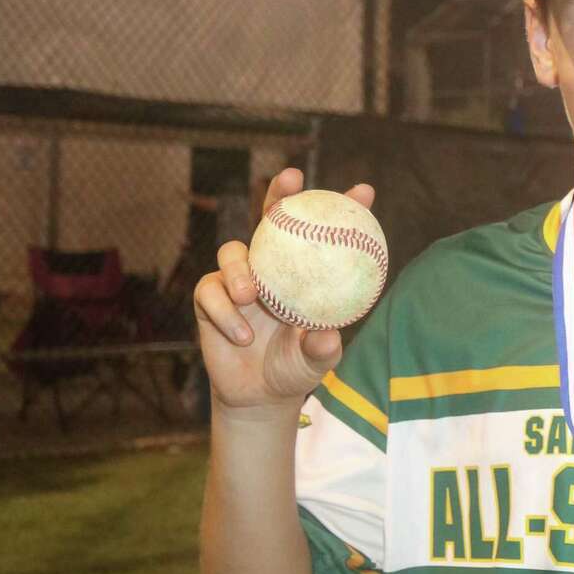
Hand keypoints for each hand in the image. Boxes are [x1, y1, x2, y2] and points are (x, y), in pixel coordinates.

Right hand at [192, 168, 375, 414]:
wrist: (258, 395)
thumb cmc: (295, 368)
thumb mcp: (316, 360)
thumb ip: (322, 348)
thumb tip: (328, 334)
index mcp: (302, 274)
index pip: (321, 234)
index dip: (343, 208)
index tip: (364, 191)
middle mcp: (270, 267)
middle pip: (270, 218)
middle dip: (280, 192)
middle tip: (292, 178)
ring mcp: (236, 279)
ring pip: (231, 252)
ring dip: (240, 270)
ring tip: (251, 296)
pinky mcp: (208, 299)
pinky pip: (211, 293)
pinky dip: (226, 314)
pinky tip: (242, 335)